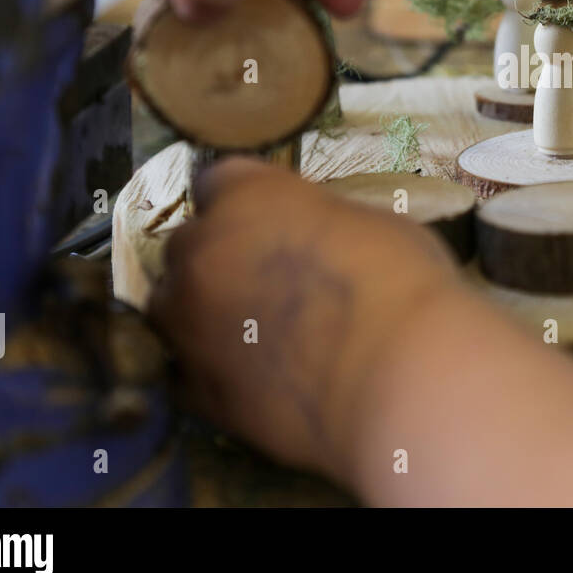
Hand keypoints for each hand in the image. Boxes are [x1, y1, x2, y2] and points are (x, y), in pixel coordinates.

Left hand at [149, 158, 457, 476]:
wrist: (397, 378)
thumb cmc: (404, 284)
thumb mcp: (371, 223)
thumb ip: (321, 226)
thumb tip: (319, 243)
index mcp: (246, 196)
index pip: (218, 181)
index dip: (245, 203)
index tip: (273, 221)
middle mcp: (201, 251)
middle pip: (187, 244)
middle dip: (218, 257)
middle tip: (268, 281)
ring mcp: (188, 324)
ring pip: (168, 307)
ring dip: (199, 312)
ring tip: (249, 333)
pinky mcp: (195, 390)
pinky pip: (181, 372)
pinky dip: (206, 370)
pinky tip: (247, 378)